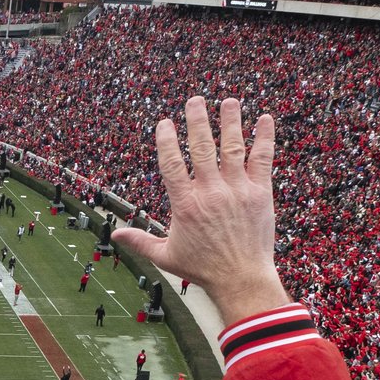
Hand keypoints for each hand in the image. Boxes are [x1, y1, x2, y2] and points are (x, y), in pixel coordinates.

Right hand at [112, 96, 289, 327]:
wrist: (241, 279)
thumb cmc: (202, 269)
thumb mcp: (166, 256)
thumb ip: (140, 241)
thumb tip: (114, 236)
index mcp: (185, 205)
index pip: (172, 165)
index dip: (166, 141)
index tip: (164, 123)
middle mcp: (211, 192)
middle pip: (201, 148)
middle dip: (198, 120)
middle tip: (195, 100)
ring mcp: (237, 190)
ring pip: (233, 147)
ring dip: (231, 121)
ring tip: (229, 101)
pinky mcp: (260, 193)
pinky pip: (263, 159)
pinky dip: (264, 137)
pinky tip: (265, 119)